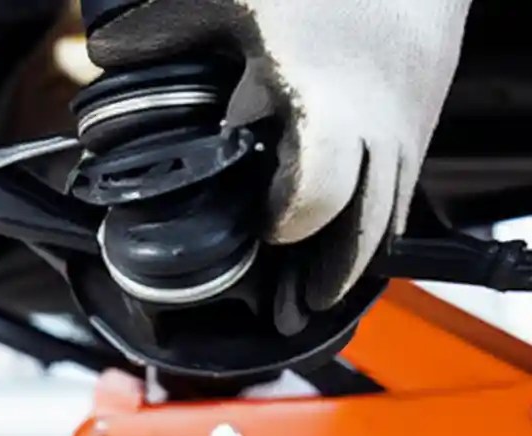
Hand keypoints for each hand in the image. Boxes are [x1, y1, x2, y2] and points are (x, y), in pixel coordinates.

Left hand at [87, 0, 471, 308]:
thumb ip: (161, 31)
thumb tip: (104, 59)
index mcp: (327, 104)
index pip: (316, 197)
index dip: (288, 226)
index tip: (263, 235)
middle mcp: (379, 127)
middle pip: (364, 231)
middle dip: (326, 276)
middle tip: (290, 309)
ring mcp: (411, 126)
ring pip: (390, 217)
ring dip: (351, 258)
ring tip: (312, 294)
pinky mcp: (426, 117)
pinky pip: (405, 188)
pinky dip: (371, 219)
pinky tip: (342, 231)